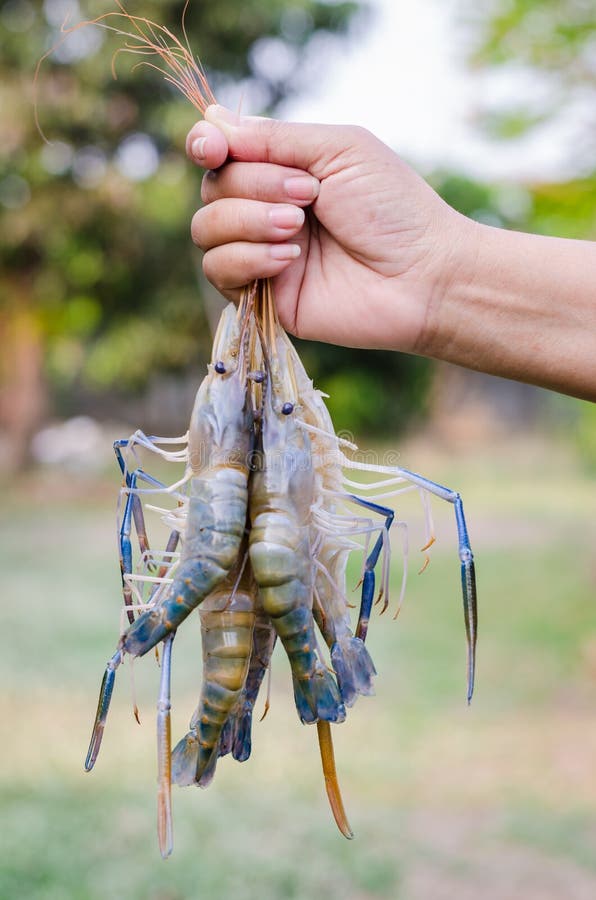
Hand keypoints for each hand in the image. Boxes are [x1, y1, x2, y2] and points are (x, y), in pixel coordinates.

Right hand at [185, 107, 474, 353]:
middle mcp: (265, 210)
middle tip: (308, 195)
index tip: (212, 147)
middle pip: (211, 188)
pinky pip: (219, 272)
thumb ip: (275, 138)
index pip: (219, 154)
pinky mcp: (263, 297)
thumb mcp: (339, 150)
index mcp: (283, 171)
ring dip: (247, 221)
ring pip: (205, 230)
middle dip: (252, 185)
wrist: (422, 275)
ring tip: (297, 227)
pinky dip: (248, 258)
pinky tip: (290, 259)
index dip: (205, 146)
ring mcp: (261, 254)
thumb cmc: (393, 208)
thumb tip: (212, 120)